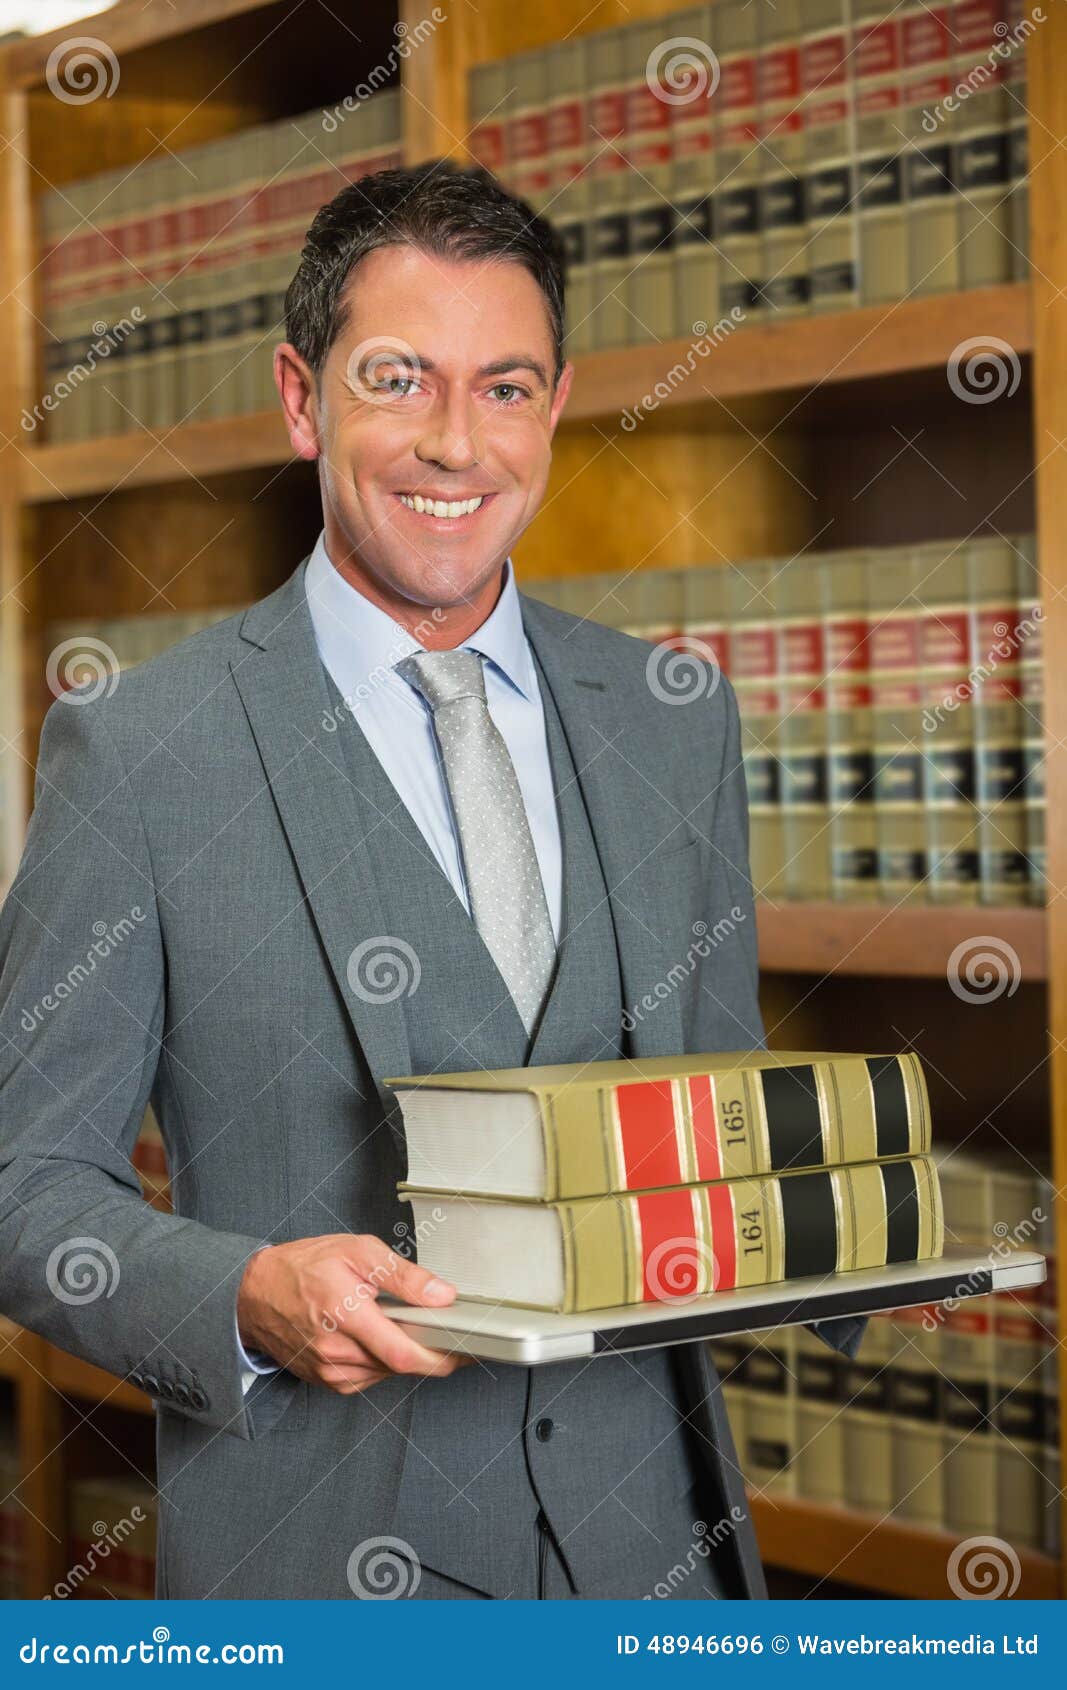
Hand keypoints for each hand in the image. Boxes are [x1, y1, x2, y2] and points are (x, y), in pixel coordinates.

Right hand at [236, 1233, 474, 1394]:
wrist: (253, 1293)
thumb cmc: (302, 1267)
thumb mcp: (357, 1251)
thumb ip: (403, 1275)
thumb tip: (441, 1293)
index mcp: (345, 1315)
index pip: (404, 1354)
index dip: (442, 1358)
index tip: (468, 1350)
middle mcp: (336, 1351)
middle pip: (400, 1365)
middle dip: (429, 1350)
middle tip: (447, 1330)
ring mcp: (330, 1371)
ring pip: (386, 1373)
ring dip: (404, 1353)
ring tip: (403, 1323)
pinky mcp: (326, 1382)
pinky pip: (369, 1377)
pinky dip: (382, 1359)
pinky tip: (377, 1336)